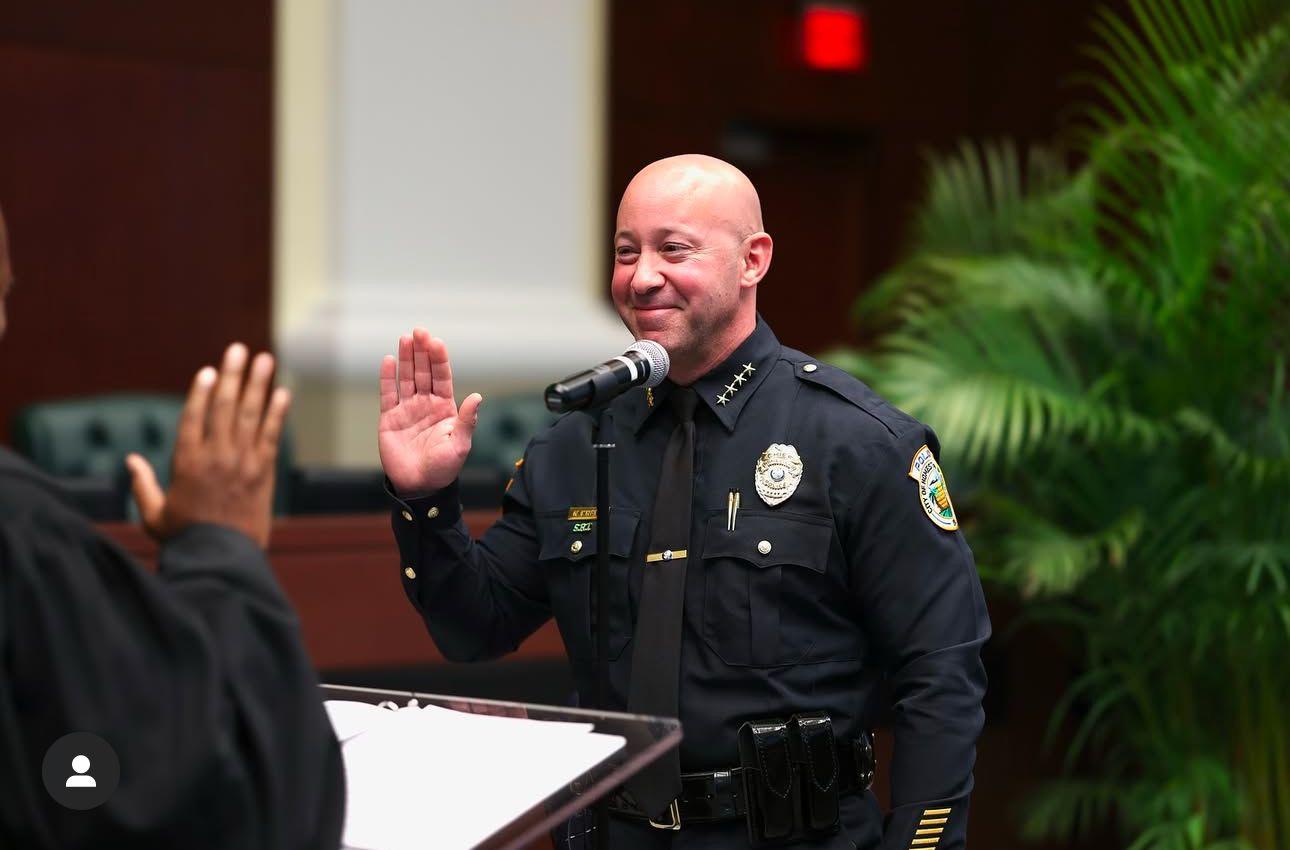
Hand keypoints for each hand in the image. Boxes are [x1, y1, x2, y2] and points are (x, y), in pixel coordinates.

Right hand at [126, 343, 290, 547]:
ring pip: (250, 414)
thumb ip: (143, 485)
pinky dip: (278, 412)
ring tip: (264, 359)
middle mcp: (215, 456)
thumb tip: (130, 460)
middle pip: (224, 406)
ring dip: (258, 384)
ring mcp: (242, 462)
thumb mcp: (154, 514)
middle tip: (239, 349)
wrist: (223, 558)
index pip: (194, 417)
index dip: (201, 391)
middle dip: (232, 375)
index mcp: (186, 462)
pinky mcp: (264, 472)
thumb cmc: (185, 538)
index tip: (208, 371)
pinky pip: (271, 435)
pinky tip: (283, 392)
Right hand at [377, 328, 481, 493]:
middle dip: (422, 351)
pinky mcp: (390, 418)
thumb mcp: (460, 444)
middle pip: (424, 372)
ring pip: (407, 378)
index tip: (435, 341)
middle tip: (419, 331)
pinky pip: (388, 394)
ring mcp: (407, 409)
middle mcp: (426, 404)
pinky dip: (387, 377)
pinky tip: (388, 360)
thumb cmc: (444, 467)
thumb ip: (467, 420)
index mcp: (445, 408)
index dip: (439, 359)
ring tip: (405, 338)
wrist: (420, 486)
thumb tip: (477, 397)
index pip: (442, 377)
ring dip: (407, 359)